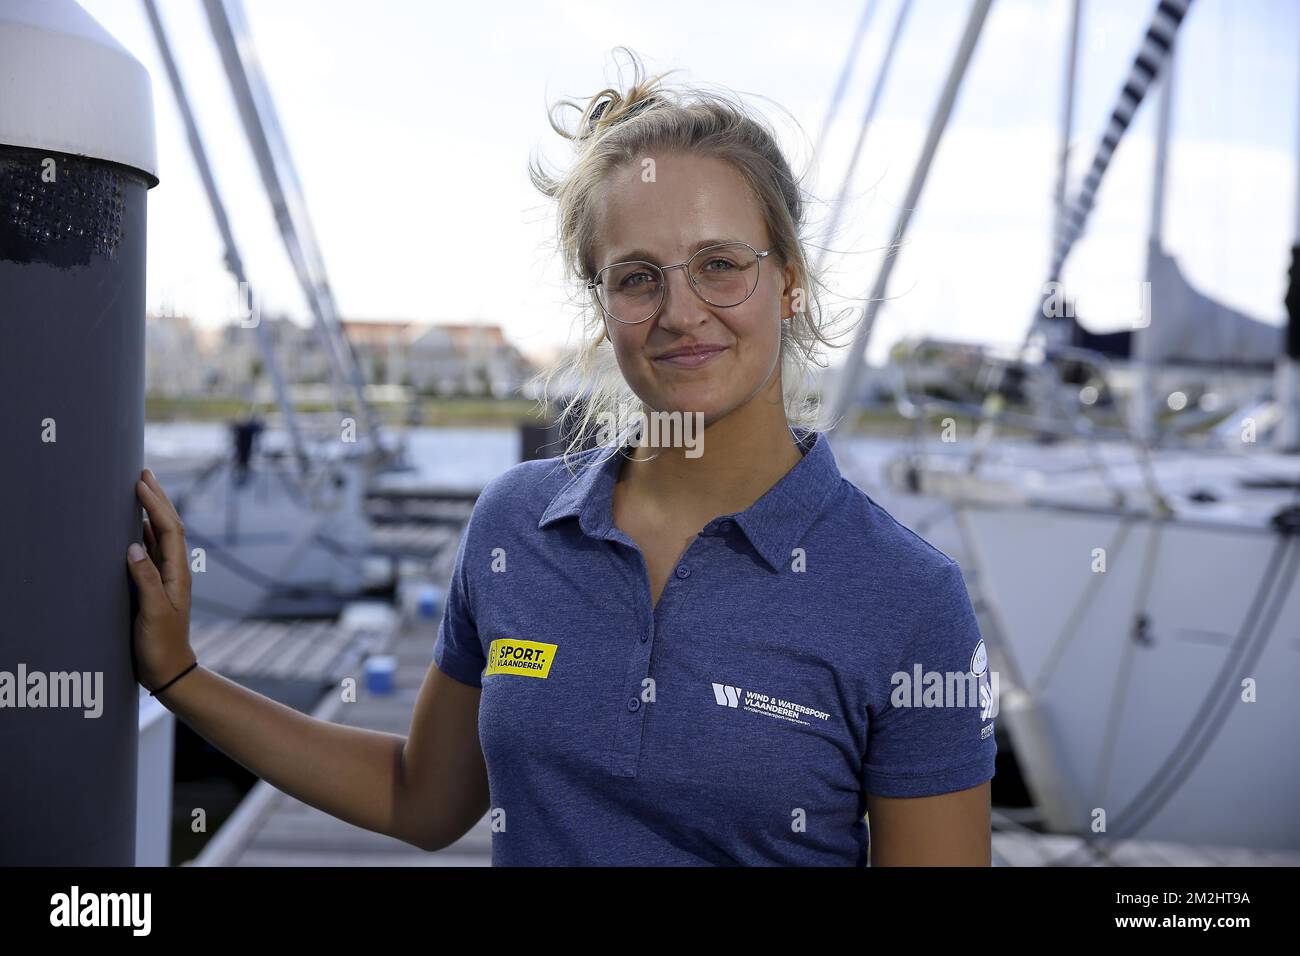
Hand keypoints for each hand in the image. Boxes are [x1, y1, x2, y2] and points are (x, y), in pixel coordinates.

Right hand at [126, 468, 195, 691]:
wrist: (169, 670)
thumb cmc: (161, 644)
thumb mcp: (153, 612)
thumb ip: (145, 579)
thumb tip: (134, 546)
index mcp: (177, 573)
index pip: (169, 530)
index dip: (155, 505)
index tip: (140, 483)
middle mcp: (174, 570)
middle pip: (168, 526)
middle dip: (157, 498)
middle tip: (144, 472)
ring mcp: (166, 577)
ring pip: (160, 536)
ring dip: (151, 512)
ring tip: (140, 490)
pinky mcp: (155, 586)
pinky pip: (151, 551)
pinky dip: (144, 533)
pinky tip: (136, 526)